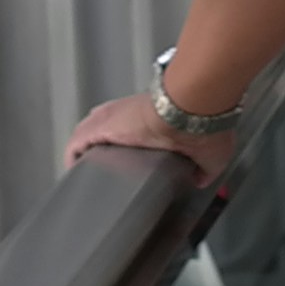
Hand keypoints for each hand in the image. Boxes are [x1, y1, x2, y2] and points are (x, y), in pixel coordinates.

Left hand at [66, 91, 234, 187]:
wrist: (193, 106)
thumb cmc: (204, 122)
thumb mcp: (211, 154)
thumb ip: (204, 170)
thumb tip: (200, 179)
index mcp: (153, 119)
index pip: (131, 129)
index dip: (125, 143)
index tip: (125, 159)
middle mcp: (129, 115)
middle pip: (104, 128)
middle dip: (100, 146)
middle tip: (101, 168)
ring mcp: (113, 118)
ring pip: (88, 134)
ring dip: (86, 150)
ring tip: (85, 171)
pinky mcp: (101, 126)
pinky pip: (77, 143)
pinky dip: (73, 155)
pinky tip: (72, 170)